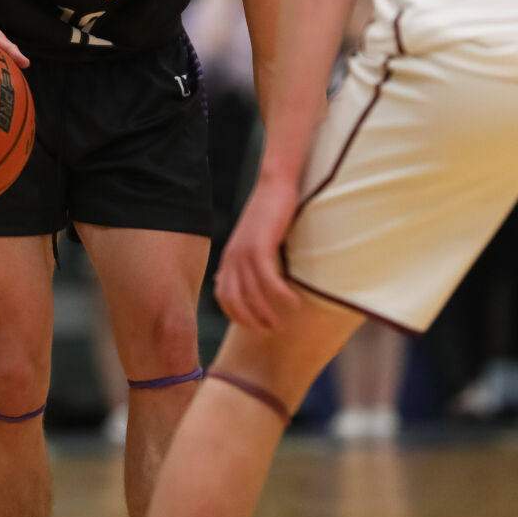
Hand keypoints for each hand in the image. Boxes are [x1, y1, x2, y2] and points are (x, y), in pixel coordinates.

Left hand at [215, 174, 302, 330]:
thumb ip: (248, 261)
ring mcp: (244, 253)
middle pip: (235, 302)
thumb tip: (248, 282)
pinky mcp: (260, 246)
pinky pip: (268, 280)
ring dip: (267, 314)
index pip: (223, 297)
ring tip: (282, 324)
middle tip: (270, 331)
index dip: (237, 316)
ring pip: (253, 295)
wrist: (274, 185)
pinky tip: (293, 303)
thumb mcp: (252, 241)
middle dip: (251, 322)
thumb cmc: (268, 213)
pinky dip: (280, 295)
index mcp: (228, 258)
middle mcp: (232, 258)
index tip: (254, 327)